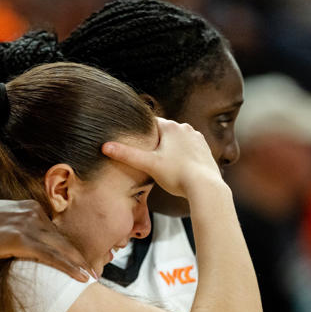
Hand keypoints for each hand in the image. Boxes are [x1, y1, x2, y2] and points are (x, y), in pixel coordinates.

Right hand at [0, 199, 94, 280]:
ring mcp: (26, 223)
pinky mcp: (18, 237)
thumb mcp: (0, 224)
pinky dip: (67, 266)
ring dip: (79, 264)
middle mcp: (32, 212)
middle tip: (98, 271)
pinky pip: (49, 254)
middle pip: (63, 238)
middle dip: (81, 257)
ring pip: (61, 247)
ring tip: (93, 277)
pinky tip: (79, 276)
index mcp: (29, 207)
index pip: (56, 231)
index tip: (85, 261)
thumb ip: (17, 230)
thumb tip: (26, 245)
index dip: (72, 248)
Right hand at [102, 117, 221, 198]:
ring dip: (170, 149)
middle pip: (164, 132)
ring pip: (177, 141)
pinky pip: (188, 149)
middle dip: (156, 142)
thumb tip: (104, 146)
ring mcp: (197, 138)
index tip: (135, 141)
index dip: (141, 133)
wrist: (206, 187)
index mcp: (171, 127)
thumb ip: (126, 155)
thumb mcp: (148, 165)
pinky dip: (182, 156)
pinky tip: (178, 167)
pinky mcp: (205, 150)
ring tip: (162, 164)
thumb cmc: (177, 175)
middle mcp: (186, 128)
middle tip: (147, 157)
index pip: (150, 123)